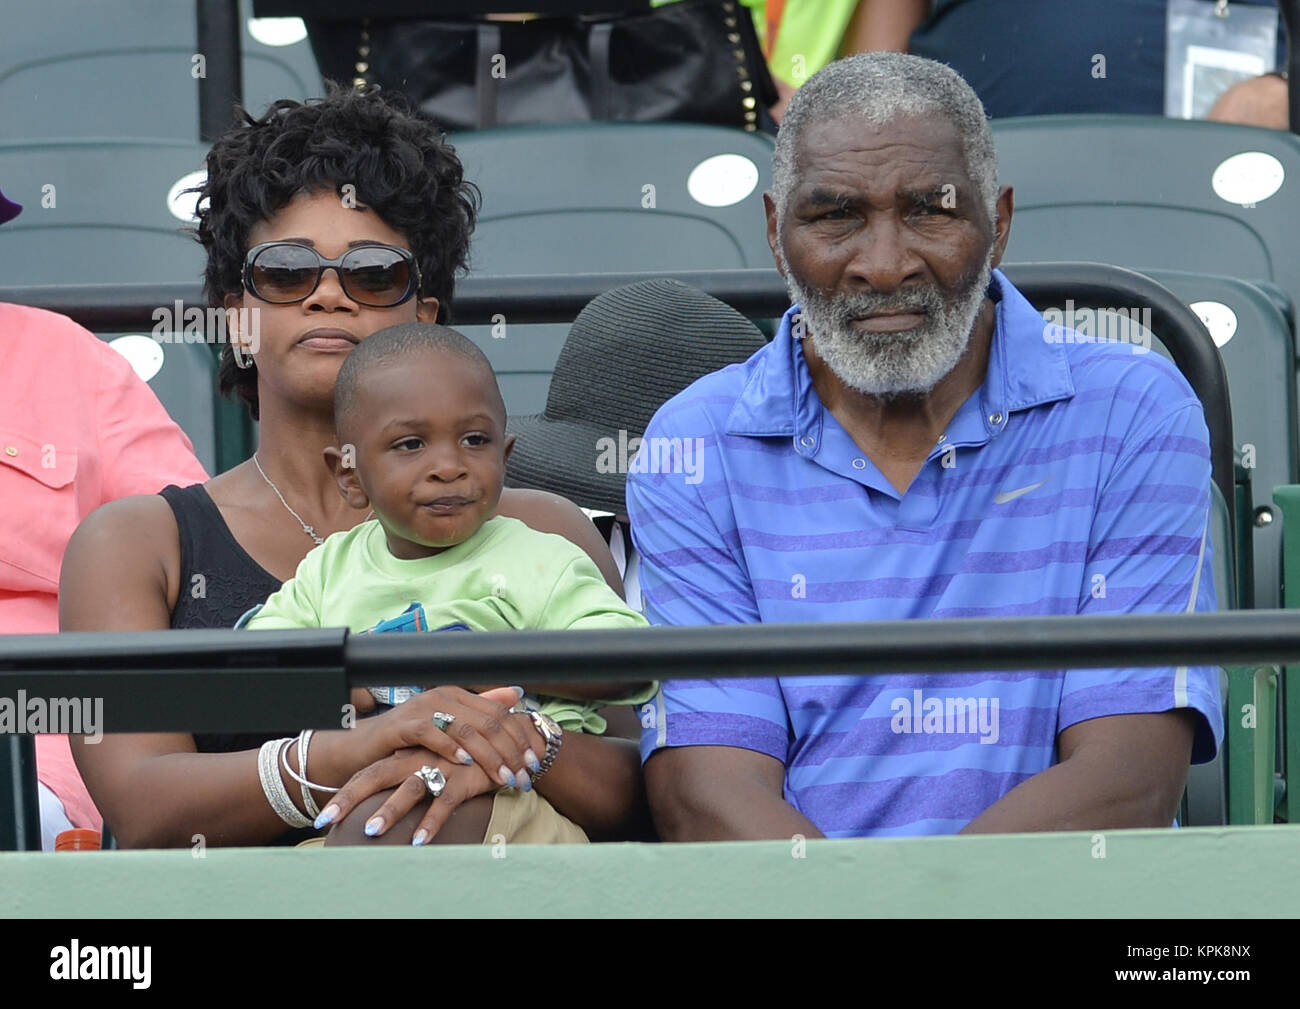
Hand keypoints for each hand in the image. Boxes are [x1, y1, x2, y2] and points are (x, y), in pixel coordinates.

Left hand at [320, 746, 499, 844]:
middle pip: (377, 774)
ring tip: (371, 831)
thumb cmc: (466, 754)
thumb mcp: (434, 759)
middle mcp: (417, 757)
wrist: (504, 739)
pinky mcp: (463, 777)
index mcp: (407, 753)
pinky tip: (419, 842)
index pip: (369, 770)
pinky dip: (431, 822)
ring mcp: (440, 765)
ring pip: (410, 788)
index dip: (346, 792)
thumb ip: (411, 768)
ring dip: (389, 810)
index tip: (324, 819)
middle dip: (350, 798)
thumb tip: (387, 786)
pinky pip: (444, 802)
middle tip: (327, 820)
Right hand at [358, 685, 539, 790]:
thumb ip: (480, 711)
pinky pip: (433, 733)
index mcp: (457, 695)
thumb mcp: (448, 729)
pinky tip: (465, 764)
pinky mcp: (403, 724)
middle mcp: (443, 696)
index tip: (534, 763)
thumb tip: (517, 694)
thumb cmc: (408, 742)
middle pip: (488, 722)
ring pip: (466, 729)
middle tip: (523, 776)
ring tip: (503, 777)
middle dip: (510, 751)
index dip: (519, 738)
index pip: (499, 713)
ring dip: (488, 756)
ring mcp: (423, 708)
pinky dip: (451, 748)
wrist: (363, 747)